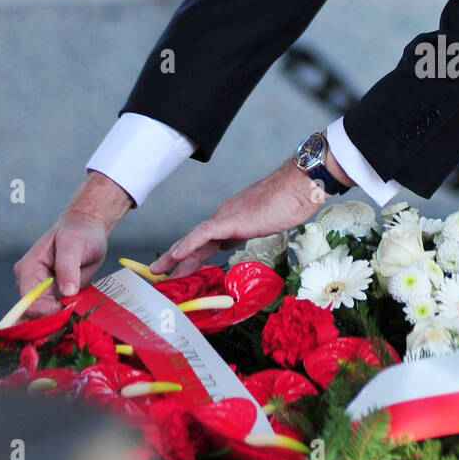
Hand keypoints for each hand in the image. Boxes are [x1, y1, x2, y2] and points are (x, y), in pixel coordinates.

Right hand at [13, 209, 110, 317]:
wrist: (86, 229)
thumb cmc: (79, 233)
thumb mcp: (74, 245)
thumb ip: (68, 267)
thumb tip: (68, 292)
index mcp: (28, 269)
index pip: (30, 300)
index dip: (47, 310)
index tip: (69, 309)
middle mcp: (29, 282)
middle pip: (33, 312)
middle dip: (51, 320)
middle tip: (72, 322)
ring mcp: (40, 290)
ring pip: (42, 316)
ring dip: (56, 322)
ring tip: (74, 323)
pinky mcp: (53, 295)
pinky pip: (53, 312)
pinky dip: (61, 319)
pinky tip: (73, 322)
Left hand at [151, 161, 331, 278]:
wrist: (298, 187)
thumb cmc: (290, 202)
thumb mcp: (263, 223)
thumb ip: (245, 230)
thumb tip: (230, 241)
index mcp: (231, 217)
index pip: (206, 240)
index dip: (192, 255)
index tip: (181, 269)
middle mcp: (224, 216)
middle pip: (195, 240)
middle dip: (176, 259)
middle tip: (159, 273)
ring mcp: (226, 217)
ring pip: (194, 238)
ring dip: (175, 256)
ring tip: (160, 271)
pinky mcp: (232, 221)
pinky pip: (204, 234)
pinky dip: (188, 245)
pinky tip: (176, 256)